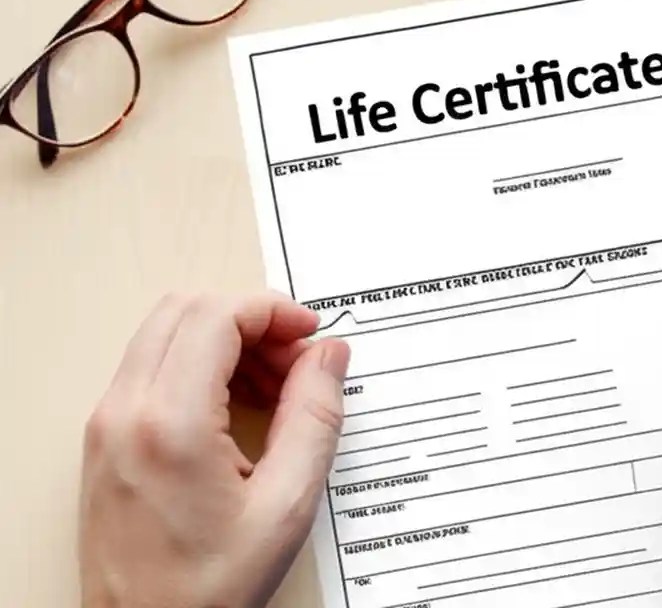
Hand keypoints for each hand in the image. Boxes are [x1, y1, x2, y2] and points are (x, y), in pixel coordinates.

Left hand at [78, 293, 350, 607]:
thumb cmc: (207, 588)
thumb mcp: (286, 504)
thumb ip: (314, 417)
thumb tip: (329, 357)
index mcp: (168, 424)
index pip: (217, 316)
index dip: (273, 311)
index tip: (311, 333)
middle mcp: (124, 412)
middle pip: (185, 310)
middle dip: (250, 321)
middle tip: (297, 359)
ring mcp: (106, 424)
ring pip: (166, 333)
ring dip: (225, 341)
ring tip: (276, 388)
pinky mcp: (104, 438)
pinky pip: (151, 367)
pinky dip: (198, 365)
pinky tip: (238, 406)